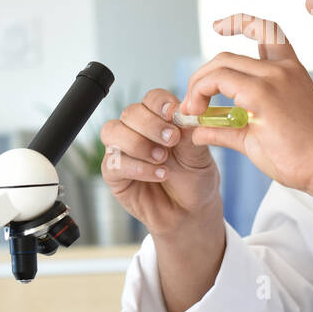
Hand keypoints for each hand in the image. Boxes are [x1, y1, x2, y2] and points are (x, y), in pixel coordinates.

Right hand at [99, 87, 222, 236]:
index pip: (152, 99)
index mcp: (159, 119)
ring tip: (163, 159)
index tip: (173, 114)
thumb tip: (184, 112)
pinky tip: (159, 174)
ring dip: (139, 144)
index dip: (160, 104)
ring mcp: (122, 150)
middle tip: (171, 140)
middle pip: (131, 112)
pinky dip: (138, 168)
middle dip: (151, 125)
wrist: (191, 212)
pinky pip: (114, 162)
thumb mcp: (199, 155)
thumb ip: (190, 133)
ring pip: (113, 132)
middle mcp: (137, 130)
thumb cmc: (194, 180)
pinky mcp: (114, 174)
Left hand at [181, 13, 312, 198]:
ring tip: (192, 111)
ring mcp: (274, 78)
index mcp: (291, 71)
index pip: (266, 32)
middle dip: (202, 76)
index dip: (240, 22)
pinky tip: (197, 114)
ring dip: (198, 85)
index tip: (218, 26)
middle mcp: (283, 69)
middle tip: (192, 104)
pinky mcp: (262, 94)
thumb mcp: (259, 136)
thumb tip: (197, 130)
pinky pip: (218, 81)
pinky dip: (200, 93)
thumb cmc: (301, 157)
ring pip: (221, 65)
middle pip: (228, 56)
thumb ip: (227, 128)